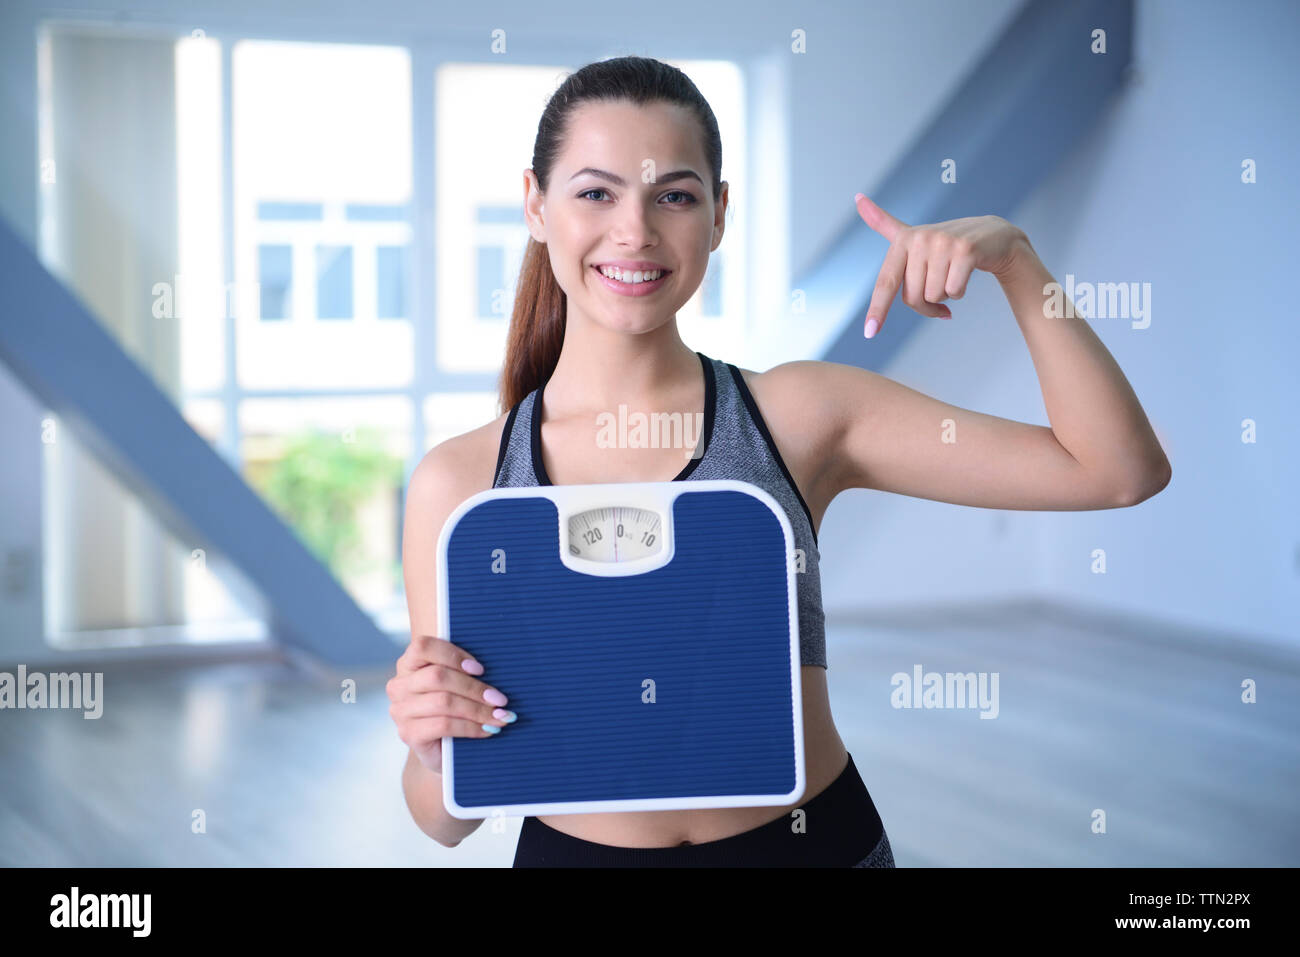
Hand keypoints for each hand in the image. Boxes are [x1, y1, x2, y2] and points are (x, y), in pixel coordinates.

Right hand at [387, 635, 515, 772]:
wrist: (443, 750)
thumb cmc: (455, 708)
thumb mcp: (457, 684)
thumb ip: (465, 670)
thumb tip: (497, 668)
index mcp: (409, 664)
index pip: (423, 647)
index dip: (453, 655)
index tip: (480, 669)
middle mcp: (399, 685)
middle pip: (437, 676)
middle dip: (474, 687)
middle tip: (500, 699)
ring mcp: (401, 711)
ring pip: (443, 701)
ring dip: (477, 709)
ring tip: (500, 716)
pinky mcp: (408, 734)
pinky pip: (444, 725)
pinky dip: (471, 727)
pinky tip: (488, 730)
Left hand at [854, 193, 1027, 336]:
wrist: (992, 236)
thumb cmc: (946, 245)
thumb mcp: (914, 235)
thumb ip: (884, 223)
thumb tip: (857, 197)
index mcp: (903, 239)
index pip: (886, 282)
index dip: (877, 309)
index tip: (870, 333)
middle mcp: (920, 238)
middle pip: (913, 298)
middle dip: (926, 305)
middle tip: (939, 289)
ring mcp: (943, 243)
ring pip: (934, 297)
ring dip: (945, 296)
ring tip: (952, 275)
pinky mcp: (965, 250)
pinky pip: (954, 292)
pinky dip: (959, 292)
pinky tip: (965, 274)